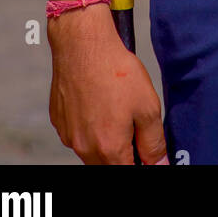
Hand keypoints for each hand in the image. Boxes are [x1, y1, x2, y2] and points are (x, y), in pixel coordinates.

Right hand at [48, 6, 167, 164]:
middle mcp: (84, 148)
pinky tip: (97, 102)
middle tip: (131, 124)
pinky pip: (77, 134)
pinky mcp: (58, 121)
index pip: (127, 173)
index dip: (139, 163)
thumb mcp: (148, 106)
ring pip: (90, 151)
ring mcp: (68, 135)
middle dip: (122, 153)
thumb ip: (154, 142)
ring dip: (104, 140)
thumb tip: (159, 164)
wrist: (82, 44)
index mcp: (109, 149)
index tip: (144, 150)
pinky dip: (88, 126)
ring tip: (114, 107)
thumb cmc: (116, 71)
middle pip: (107, 165)